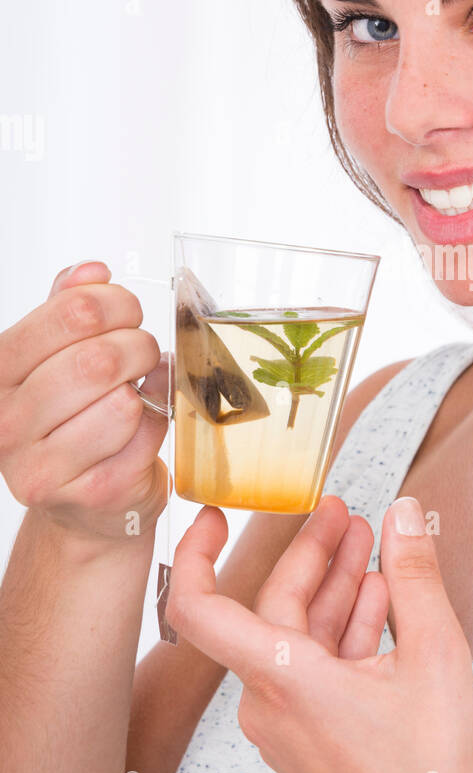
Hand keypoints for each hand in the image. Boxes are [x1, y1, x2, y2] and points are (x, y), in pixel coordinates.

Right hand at [0, 261, 168, 543]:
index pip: (69, 312)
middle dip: (138, 347)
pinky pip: (145, 438)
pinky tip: (140, 430)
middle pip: (99, 359)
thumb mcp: (59, 355)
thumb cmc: (74, 419)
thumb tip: (90, 271)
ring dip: (146, 390)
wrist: (84, 501)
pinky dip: (156, 426)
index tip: (128, 313)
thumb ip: (68, 306)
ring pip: (122, 404)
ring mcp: (42, 465)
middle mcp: (6, 423)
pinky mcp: (88, 495)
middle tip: (142, 353)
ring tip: (137, 394)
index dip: (115, 304)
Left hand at [165, 493, 472, 772]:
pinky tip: (377, 606)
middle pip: (274, 609)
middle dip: (311, 557)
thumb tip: (405, 515)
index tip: (213, 516)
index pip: (199, 608)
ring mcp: (286, 724)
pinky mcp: (306, 739)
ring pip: (297, 639)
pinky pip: (310, 670)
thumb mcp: (435, 652)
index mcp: (284, 679)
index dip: (196, 553)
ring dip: (333, 592)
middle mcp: (270, 703)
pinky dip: (340, 634)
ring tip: (371, 551)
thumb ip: (416, 574)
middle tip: (341, 517)